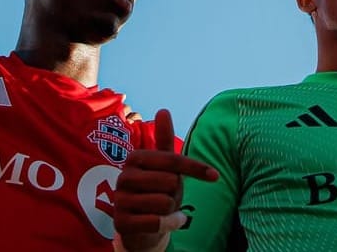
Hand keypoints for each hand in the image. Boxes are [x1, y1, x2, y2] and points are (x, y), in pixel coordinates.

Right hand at [110, 109, 216, 251]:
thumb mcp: (164, 166)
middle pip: (170, 182)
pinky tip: (162, 224)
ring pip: (164, 203)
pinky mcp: (121, 223)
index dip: (196, 168)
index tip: (215, 175)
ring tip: (163, 211)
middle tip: (167, 196)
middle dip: (175, 193)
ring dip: (171, 211)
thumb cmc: (155, 191)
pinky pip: (155, 222)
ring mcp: (120, 200)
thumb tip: (163, 110)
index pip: (173, 160)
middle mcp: (124, 177)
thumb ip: (163, 139)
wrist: (140, 226)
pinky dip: (167, 225)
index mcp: (135, 158)